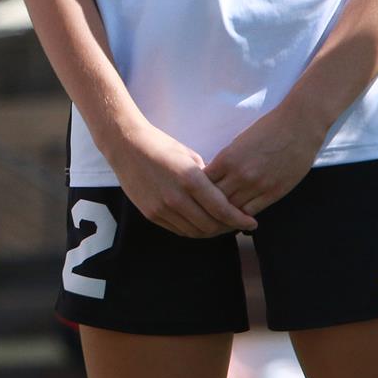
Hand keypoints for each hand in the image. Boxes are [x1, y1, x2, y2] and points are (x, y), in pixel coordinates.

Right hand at [105, 121, 257, 237]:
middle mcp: (176, 197)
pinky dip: (193, 230)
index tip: (252, 223)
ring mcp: (161, 208)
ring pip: (194, 232)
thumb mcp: (191, 157)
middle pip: (210, 225)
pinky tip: (200, 223)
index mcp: (190, 179)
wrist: (126, 146)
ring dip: (210, 231)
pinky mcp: (150, 214)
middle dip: (228, 228)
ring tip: (220, 225)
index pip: (222, 209)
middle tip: (237, 225)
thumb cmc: (161, 146)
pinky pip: (178, 230)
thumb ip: (207, 179)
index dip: (240, 219)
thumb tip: (223, 196)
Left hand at [205, 104, 326, 218]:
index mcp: (227, 159)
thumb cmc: (267, 130)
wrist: (298, 127)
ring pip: (232, 210)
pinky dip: (242, 216)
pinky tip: (237, 216)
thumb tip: (211, 178)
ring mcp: (258, 185)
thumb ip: (225, 162)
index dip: (197, 191)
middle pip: (214, 200)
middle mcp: (240, 175)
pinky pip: (251, 212)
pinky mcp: (274, 192)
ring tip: (217, 217)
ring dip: (224, 214)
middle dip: (207, 206)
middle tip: (202, 212)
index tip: (195, 194)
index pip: (202, 183)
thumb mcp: (237, 143)